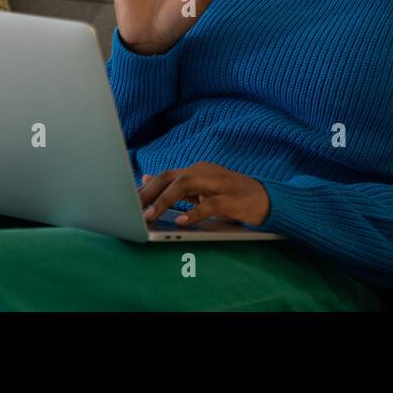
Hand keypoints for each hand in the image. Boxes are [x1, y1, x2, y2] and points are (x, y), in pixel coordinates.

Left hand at [138, 163, 270, 227]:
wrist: (267, 199)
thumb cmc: (232, 196)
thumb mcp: (203, 190)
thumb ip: (177, 186)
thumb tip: (146, 178)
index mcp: (198, 170)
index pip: (165, 175)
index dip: (144, 188)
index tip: (125, 202)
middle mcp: (206, 172)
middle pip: (171, 176)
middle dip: (148, 192)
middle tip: (131, 208)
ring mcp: (219, 183)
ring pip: (186, 184)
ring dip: (164, 199)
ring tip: (149, 215)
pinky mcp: (231, 198)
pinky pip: (209, 204)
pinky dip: (193, 212)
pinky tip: (180, 221)